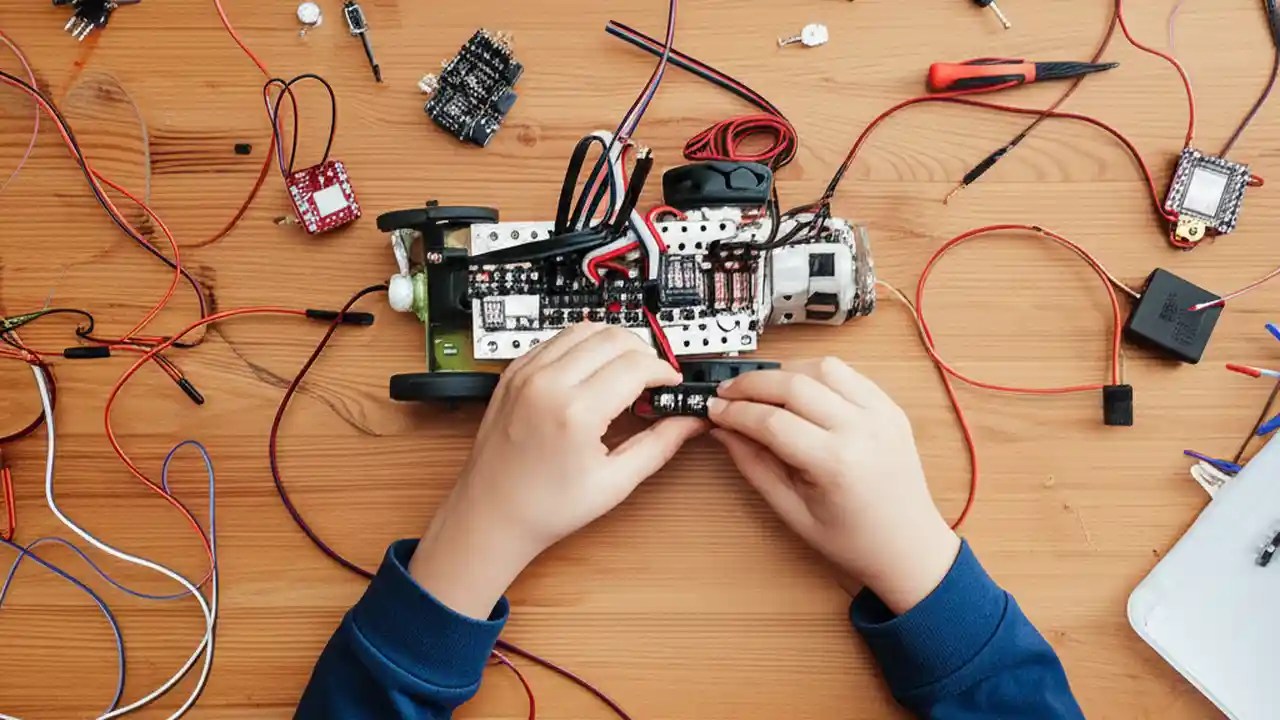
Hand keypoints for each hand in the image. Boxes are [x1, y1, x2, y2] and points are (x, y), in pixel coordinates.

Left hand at [409, 323, 704, 617]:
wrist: (491, 514)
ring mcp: (525, 374)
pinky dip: (582, 346)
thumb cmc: (545, 507)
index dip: (663, 371)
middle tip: (652, 378)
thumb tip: (689, 422)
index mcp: (575, 413)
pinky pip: (556, 339)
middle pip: (613, 337)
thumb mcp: (614, 483)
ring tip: (624, 372)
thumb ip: (659, 446)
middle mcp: (547, 384)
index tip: (671, 384)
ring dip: (613, 343)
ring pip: (584, 328)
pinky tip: (591, 372)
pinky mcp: (513, 372)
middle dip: (643, 352)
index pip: (636, 364)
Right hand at [708, 358, 959, 614]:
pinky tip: (798, 389)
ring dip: (785, 371)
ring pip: (822, 367)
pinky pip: (848, 374)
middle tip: (726, 393)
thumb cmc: (853, 540)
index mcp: (836, 464)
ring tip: (761, 389)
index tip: (713, 410)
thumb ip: (754, 466)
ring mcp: (881, 414)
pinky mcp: (890, 407)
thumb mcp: (793, 512)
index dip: (734, 412)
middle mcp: (862, 429)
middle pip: (793, 384)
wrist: (910, 546)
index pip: (771, 421)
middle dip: (751, 383)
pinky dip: (817, 374)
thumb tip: (723, 431)